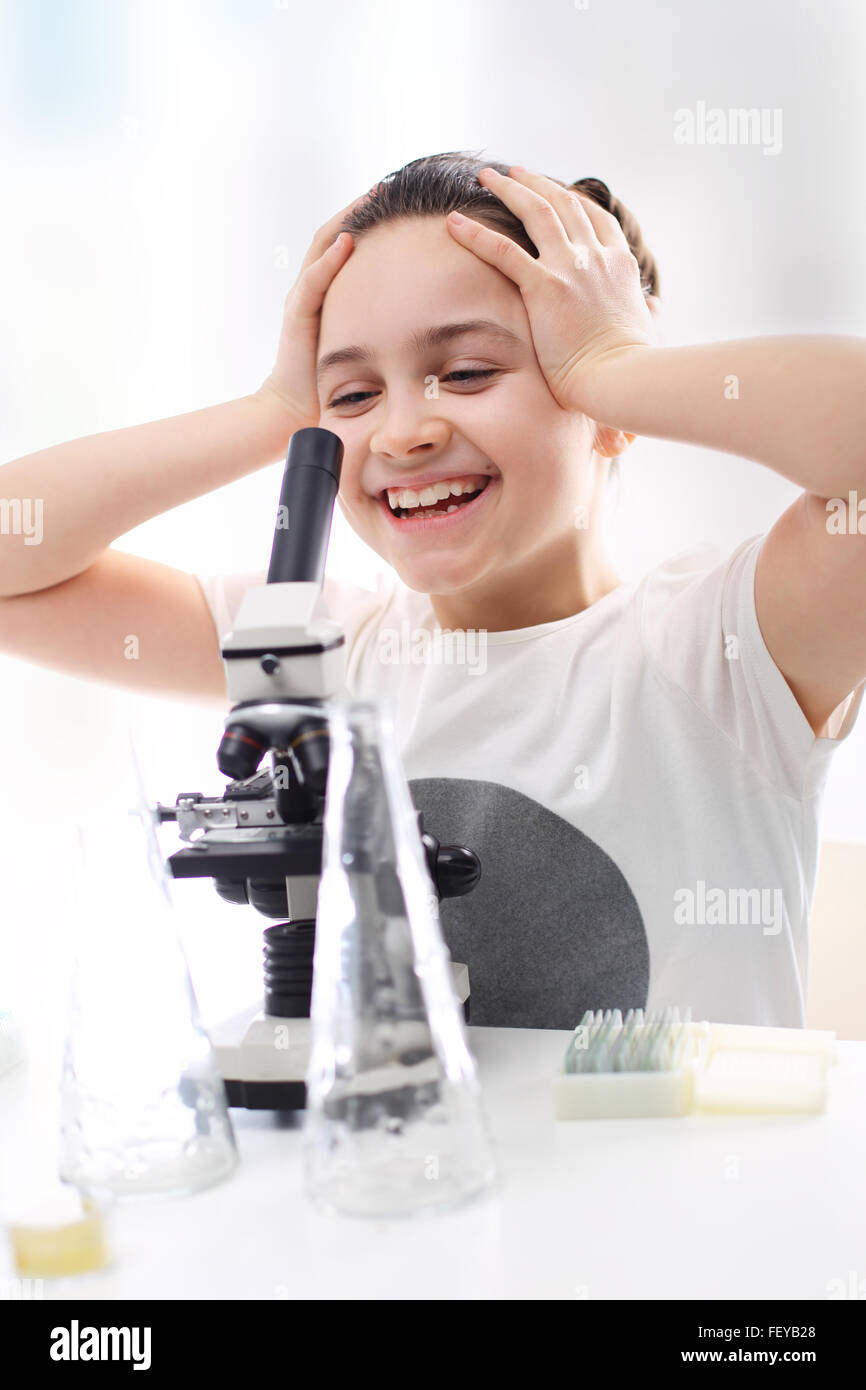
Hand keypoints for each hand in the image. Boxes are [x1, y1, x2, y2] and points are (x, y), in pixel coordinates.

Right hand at [256, 189, 374, 427]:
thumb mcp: (365, 345)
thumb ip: (383, 324)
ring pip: (322, 246)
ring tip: (369, 197)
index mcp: (329, 290)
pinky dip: (330, 258)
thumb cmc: (332, 382)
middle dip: (358, 207)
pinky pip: (313, 279)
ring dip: (345, 219)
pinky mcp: (297, 314)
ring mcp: (302, 297)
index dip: (368, 219)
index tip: (396, 200)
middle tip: (386, 185)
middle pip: (334, 234)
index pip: (348, 243)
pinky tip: (348, 240)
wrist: (297, 409)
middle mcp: (313, 286)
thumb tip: (423, 315)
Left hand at [445, 166, 656, 414]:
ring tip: (485, 177)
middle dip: (537, 183)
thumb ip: (646, 312)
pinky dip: (475, 234)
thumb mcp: (646, 329)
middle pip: (564, 204)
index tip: (555, 191)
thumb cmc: (632, 367)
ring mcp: (571, 267)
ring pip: (535, 212)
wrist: (621, 379)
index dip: (573, 200)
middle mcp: (596, 257)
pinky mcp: (544, 287)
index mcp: (620, 266)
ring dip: (509, 190)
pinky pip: (503, 251)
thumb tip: (653, 308)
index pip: (596, 219)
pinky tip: (453, 222)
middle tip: (513, 173)